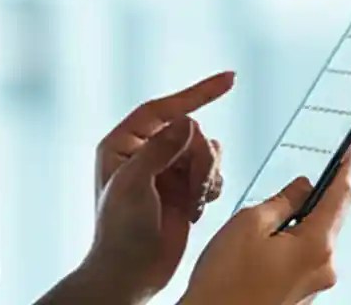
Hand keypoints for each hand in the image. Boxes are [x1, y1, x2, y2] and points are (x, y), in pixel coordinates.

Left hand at [84, 72, 234, 300]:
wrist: (131, 272)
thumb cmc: (120, 230)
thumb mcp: (134, 185)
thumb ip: (160, 150)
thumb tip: (188, 121)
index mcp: (124, 143)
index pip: (163, 108)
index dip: (197, 93)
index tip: (230, 80)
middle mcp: (144, 152)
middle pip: (192, 133)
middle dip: (200, 161)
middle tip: (192, 189)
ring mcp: (166, 170)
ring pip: (207, 152)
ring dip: (207, 177)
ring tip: (193, 202)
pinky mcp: (183, 189)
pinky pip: (213, 173)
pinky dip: (211, 189)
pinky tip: (196, 210)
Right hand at [181, 144, 350, 304]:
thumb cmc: (225, 284)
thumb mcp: (248, 225)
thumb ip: (281, 201)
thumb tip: (302, 189)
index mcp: (315, 245)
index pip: (341, 195)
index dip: (348, 167)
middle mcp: (323, 268)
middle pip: (327, 219)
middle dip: (310, 199)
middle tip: (284, 189)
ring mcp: (313, 286)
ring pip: (310, 240)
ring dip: (292, 227)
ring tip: (254, 231)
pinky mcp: (299, 296)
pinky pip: (299, 260)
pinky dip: (285, 247)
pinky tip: (255, 252)